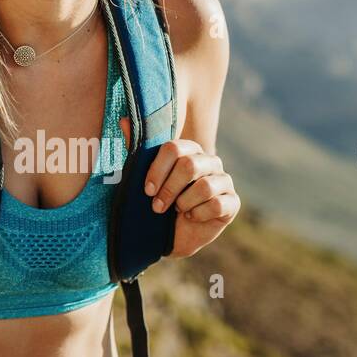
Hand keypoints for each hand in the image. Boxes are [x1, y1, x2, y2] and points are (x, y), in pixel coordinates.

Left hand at [118, 117, 238, 258]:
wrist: (172, 235)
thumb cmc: (159, 202)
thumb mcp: (145, 178)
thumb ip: (137, 149)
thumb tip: (123, 120)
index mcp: (189, 150)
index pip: (174, 148)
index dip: (158, 170)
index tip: (147, 190)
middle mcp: (210, 161)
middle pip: (189, 166)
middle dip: (169, 189)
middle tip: (157, 206)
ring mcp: (224, 180)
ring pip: (204, 186)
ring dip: (183, 203)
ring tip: (177, 210)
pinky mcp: (233, 202)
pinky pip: (216, 205)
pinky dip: (198, 215)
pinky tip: (192, 217)